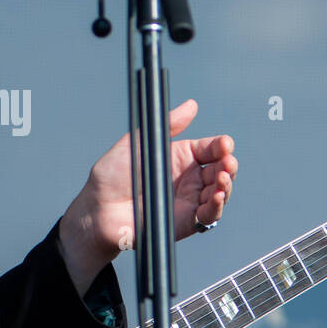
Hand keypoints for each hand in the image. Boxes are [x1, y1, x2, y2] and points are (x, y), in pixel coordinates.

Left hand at [58, 99, 236, 293]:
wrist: (97, 209)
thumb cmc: (112, 175)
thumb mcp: (138, 142)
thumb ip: (167, 125)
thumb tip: (192, 105)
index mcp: (181, 157)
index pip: (211, 148)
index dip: (222, 146)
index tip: (225, 144)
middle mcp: (189, 178)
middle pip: (221, 170)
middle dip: (229, 165)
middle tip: (226, 162)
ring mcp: (190, 201)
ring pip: (220, 192)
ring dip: (226, 185)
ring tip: (220, 179)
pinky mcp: (186, 222)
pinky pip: (209, 216)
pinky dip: (217, 207)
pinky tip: (216, 197)